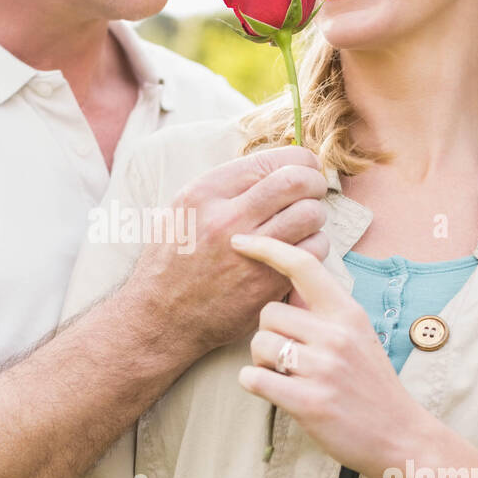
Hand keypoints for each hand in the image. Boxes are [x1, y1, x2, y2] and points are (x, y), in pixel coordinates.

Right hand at [130, 146, 328, 354]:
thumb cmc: (171, 261)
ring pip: (310, 215)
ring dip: (314, 216)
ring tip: (303, 223)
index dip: (298, 160)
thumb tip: (272, 167)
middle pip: (296, 182)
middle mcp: (227, 219)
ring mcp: (249, 252)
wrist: (162, 317)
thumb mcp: (181, 211)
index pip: (270, 160)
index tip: (304, 167)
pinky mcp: (266, 282)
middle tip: (313, 191)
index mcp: (205, 194)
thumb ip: (222, 188)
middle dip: (314, 182)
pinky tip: (298, 251)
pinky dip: (313, 246)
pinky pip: (311, 251)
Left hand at [232, 233, 433, 477]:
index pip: (303, 265)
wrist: (401, 437)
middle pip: (268, 312)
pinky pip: (253, 379)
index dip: (267, 247)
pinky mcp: (309, 403)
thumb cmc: (371, 386)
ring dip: (262, 362)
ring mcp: (323, 369)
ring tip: (288, 377)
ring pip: (259, 345)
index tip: (240, 241)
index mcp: (348, 313)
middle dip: (268, 334)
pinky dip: (255, 384)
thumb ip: (323, 311)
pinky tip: (276, 392)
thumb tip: (286, 280)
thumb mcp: (357, 336)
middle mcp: (336, 335)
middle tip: (288, 358)